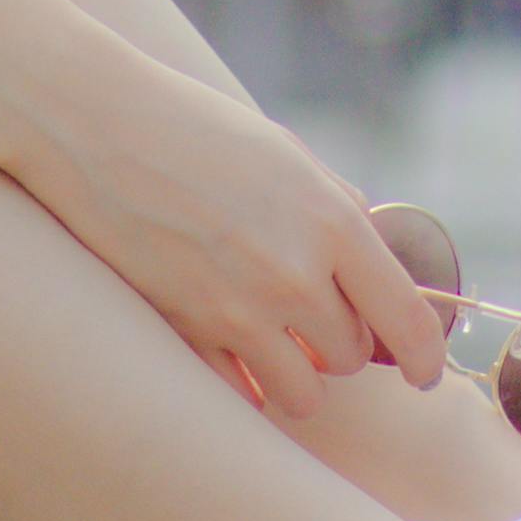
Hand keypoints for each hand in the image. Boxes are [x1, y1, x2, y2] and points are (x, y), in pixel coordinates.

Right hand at [15, 45, 452, 416]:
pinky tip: (233, 355)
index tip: (425, 375)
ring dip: (298, 374)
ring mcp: (238, 310)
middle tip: (310, 314)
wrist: (95, 126)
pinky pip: (243, 394)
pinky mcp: (187, 331)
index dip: (425, 358)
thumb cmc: (195, 129)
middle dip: (339, 342)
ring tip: (276, 344)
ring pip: (304, 391)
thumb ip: (338, 209)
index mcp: (332, 221)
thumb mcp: (285, 154)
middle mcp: (294, 274)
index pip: (407, 318)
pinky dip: (246, 383)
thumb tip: (381, 264)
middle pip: (352, 356)